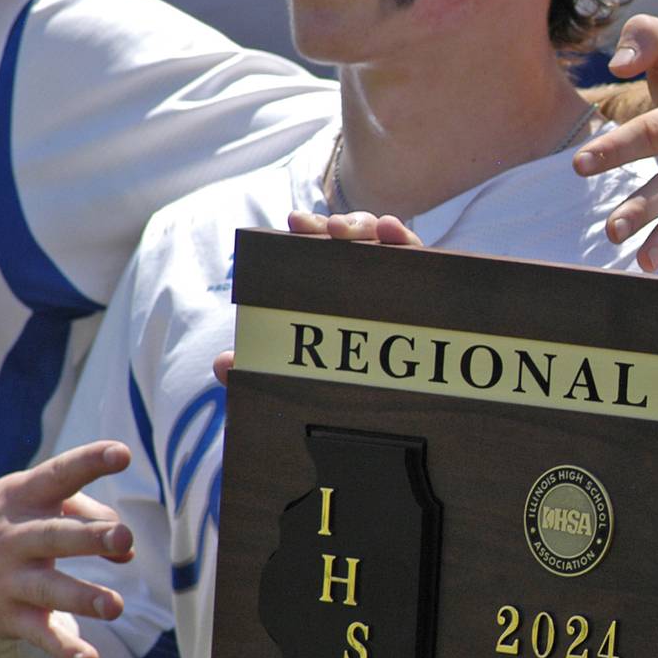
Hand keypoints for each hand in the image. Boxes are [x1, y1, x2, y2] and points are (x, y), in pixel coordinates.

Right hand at [0, 441, 133, 657]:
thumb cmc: (14, 520)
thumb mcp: (38, 500)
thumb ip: (89, 512)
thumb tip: (129, 550)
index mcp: (25, 497)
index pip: (59, 473)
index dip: (90, 461)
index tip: (123, 453)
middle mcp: (14, 537)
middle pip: (56, 536)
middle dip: (91, 537)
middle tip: (124, 537)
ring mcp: (9, 579)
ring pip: (49, 589)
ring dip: (83, 598)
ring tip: (115, 607)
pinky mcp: (10, 617)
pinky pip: (40, 635)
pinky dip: (64, 650)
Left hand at [210, 212, 427, 385]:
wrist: (388, 436)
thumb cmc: (342, 396)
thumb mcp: (298, 381)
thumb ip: (262, 368)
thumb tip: (223, 363)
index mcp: (343, 293)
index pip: (327, 253)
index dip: (313, 231)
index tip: (296, 221)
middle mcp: (376, 285)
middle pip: (364, 243)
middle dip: (348, 225)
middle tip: (330, 227)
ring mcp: (406, 291)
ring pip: (396, 247)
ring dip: (379, 230)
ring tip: (374, 227)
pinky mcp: (434, 305)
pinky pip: (428, 268)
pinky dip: (410, 243)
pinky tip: (396, 232)